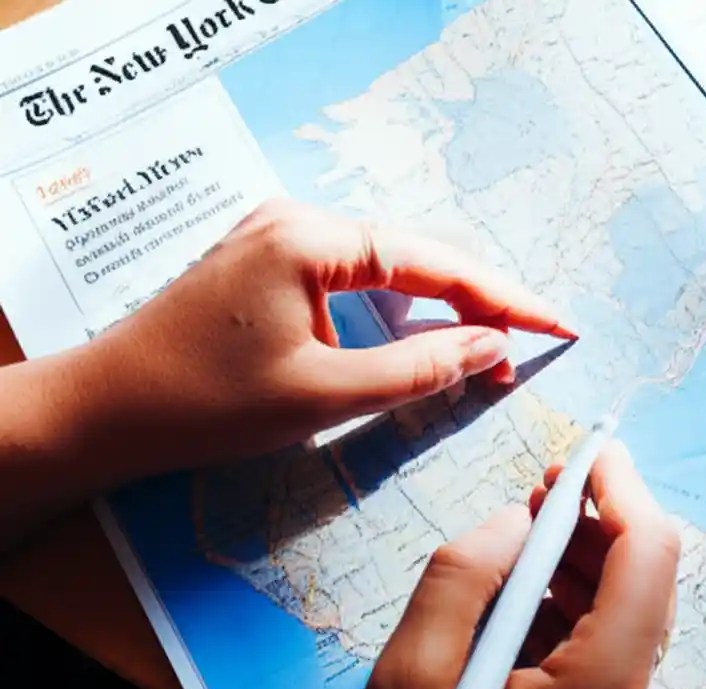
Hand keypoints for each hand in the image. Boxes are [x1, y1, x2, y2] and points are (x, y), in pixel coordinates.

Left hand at [64, 198, 573, 482]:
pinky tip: (425, 330)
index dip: (504, 298)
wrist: (105, 409)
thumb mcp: (323, 396)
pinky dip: (397, 304)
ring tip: (489, 343)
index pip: (435, 262)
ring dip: (440, 303)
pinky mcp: (270, 256)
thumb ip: (418, 370)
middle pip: (416, 253)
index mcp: (311, 239)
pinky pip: (355, 272)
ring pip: (389, 261)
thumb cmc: (204, 406)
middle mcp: (298, 218)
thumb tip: (491, 348)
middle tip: (532, 343)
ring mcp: (281, 232)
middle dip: (478, 300)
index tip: (557, 324)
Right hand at [353, 442, 679, 688]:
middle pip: (644, 580)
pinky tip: (529, 593)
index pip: (648, 558)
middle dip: (597, 521)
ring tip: (530, 533)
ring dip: (585, 559)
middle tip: (544, 487)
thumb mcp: (411, 678)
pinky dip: (576, 603)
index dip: (621, 489)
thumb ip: (465, 576)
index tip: (588, 451)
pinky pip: (607, 644)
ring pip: (629, 610)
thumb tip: (521, 517)